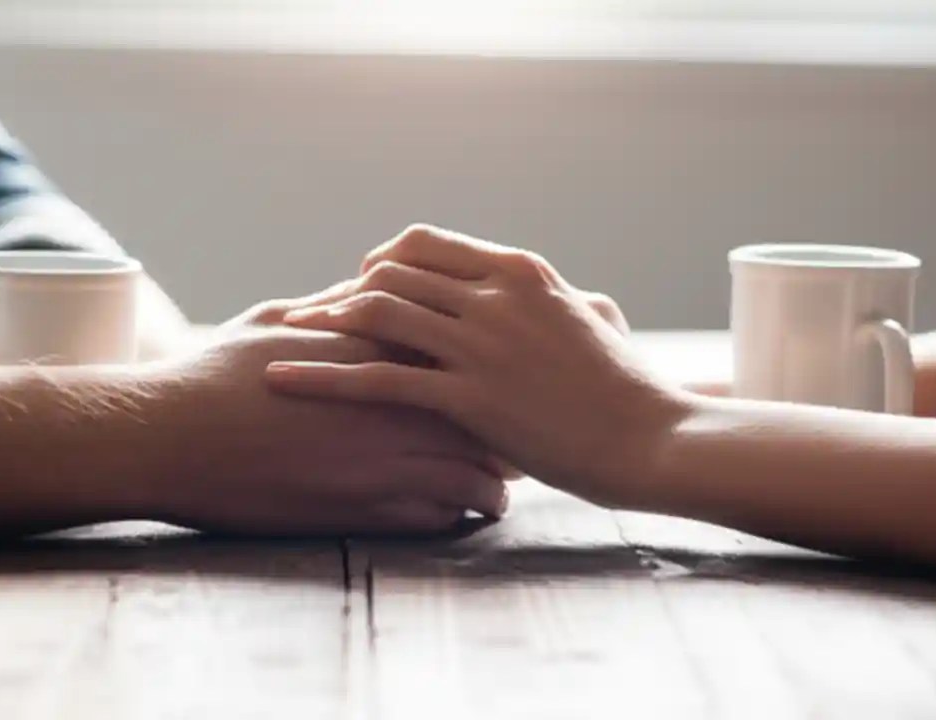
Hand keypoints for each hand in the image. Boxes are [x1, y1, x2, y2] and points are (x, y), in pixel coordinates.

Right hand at [144, 318, 507, 534]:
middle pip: (481, 414)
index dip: (485, 366)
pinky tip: (460, 511)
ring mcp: (380, 459)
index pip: (457, 350)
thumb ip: (328, 310)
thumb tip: (358, 294)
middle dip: (504, 428)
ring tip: (502, 485)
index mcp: (372, 348)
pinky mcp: (361, 509)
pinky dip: (457, 512)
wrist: (170, 438)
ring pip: (472, 473)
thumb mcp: (272, 322)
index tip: (497, 375)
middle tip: (517, 436)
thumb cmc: (213, 373)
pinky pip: (437, 515)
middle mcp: (389, 401)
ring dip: (493, 481)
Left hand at [264, 225, 687, 506]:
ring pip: (377, 313)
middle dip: (341, 291)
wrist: (654, 438)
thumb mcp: (597, 323)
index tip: (358, 283)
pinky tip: (282, 381)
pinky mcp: (471, 396)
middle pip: (391, 273)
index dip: (381, 261)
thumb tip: (576, 301)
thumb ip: (570, 301)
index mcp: (520, 272)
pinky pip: (378, 379)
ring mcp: (481, 344)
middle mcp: (495, 296)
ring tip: (283, 336)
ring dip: (322, 323)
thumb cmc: (629, 389)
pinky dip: (322, 377)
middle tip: (310, 313)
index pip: (425, 243)